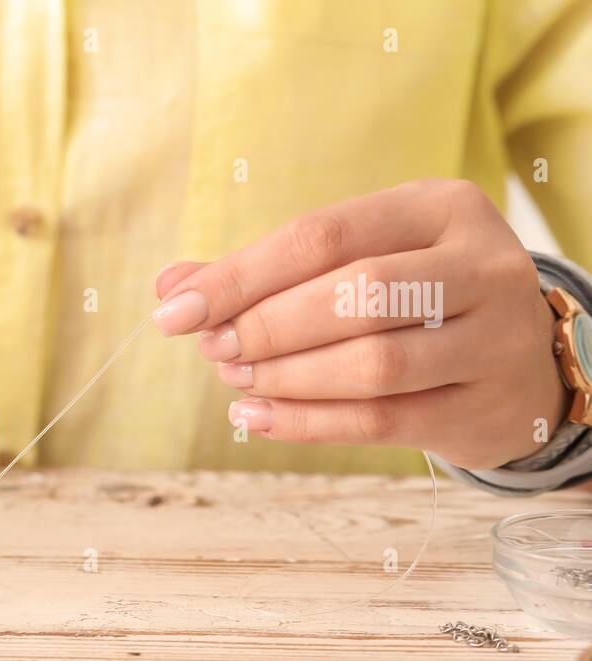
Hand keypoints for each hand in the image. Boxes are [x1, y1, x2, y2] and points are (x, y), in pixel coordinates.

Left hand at [152, 179, 571, 469]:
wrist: (519, 365)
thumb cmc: (415, 301)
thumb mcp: (356, 261)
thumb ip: (265, 272)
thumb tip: (170, 286)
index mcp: (439, 208)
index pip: (324, 235)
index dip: (241, 276)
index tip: (175, 310)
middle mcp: (480, 264)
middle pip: (356, 294)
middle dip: (266, 326)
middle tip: (212, 349)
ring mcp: (494, 338)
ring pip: (374, 363)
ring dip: (286, 377)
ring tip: (236, 380)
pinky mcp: (483, 407)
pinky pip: (382, 421)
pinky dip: (307, 423)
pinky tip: (257, 416)